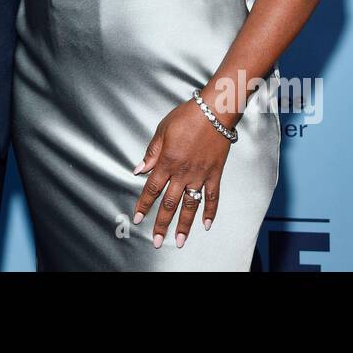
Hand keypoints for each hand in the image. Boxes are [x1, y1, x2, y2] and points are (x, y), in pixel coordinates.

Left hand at [132, 100, 230, 248]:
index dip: (144, 205)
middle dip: (162, 223)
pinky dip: (210, 211)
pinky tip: (207, 224)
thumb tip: (139, 169)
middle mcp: (182, 173)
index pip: (151, 188)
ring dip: (184, 224)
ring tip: (180, 240)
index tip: (138, 218)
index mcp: (167, 162)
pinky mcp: (214, 174)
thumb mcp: (162, 130)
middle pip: (169, 203)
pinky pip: (212, 197)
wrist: (214, 112)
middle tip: (157, 240)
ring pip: (190, 205)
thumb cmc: (187, 117)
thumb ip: (151, 152)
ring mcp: (200, 175)